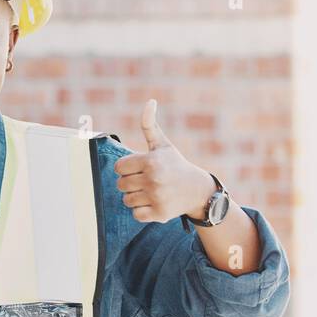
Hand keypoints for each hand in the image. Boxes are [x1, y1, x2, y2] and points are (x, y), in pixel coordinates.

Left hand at [113, 99, 216, 223]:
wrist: (197, 190)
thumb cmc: (175, 165)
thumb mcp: (162, 145)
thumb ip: (149, 125)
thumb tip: (150, 101)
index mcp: (151, 161)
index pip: (119, 168)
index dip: (127, 169)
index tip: (139, 168)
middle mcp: (154, 179)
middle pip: (120, 185)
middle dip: (131, 183)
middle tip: (147, 181)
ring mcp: (156, 197)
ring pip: (127, 201)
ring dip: (136, 198)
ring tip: (152, 192)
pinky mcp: (159, 213)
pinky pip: (136, 214)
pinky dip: (142, 211)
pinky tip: (154, 203)